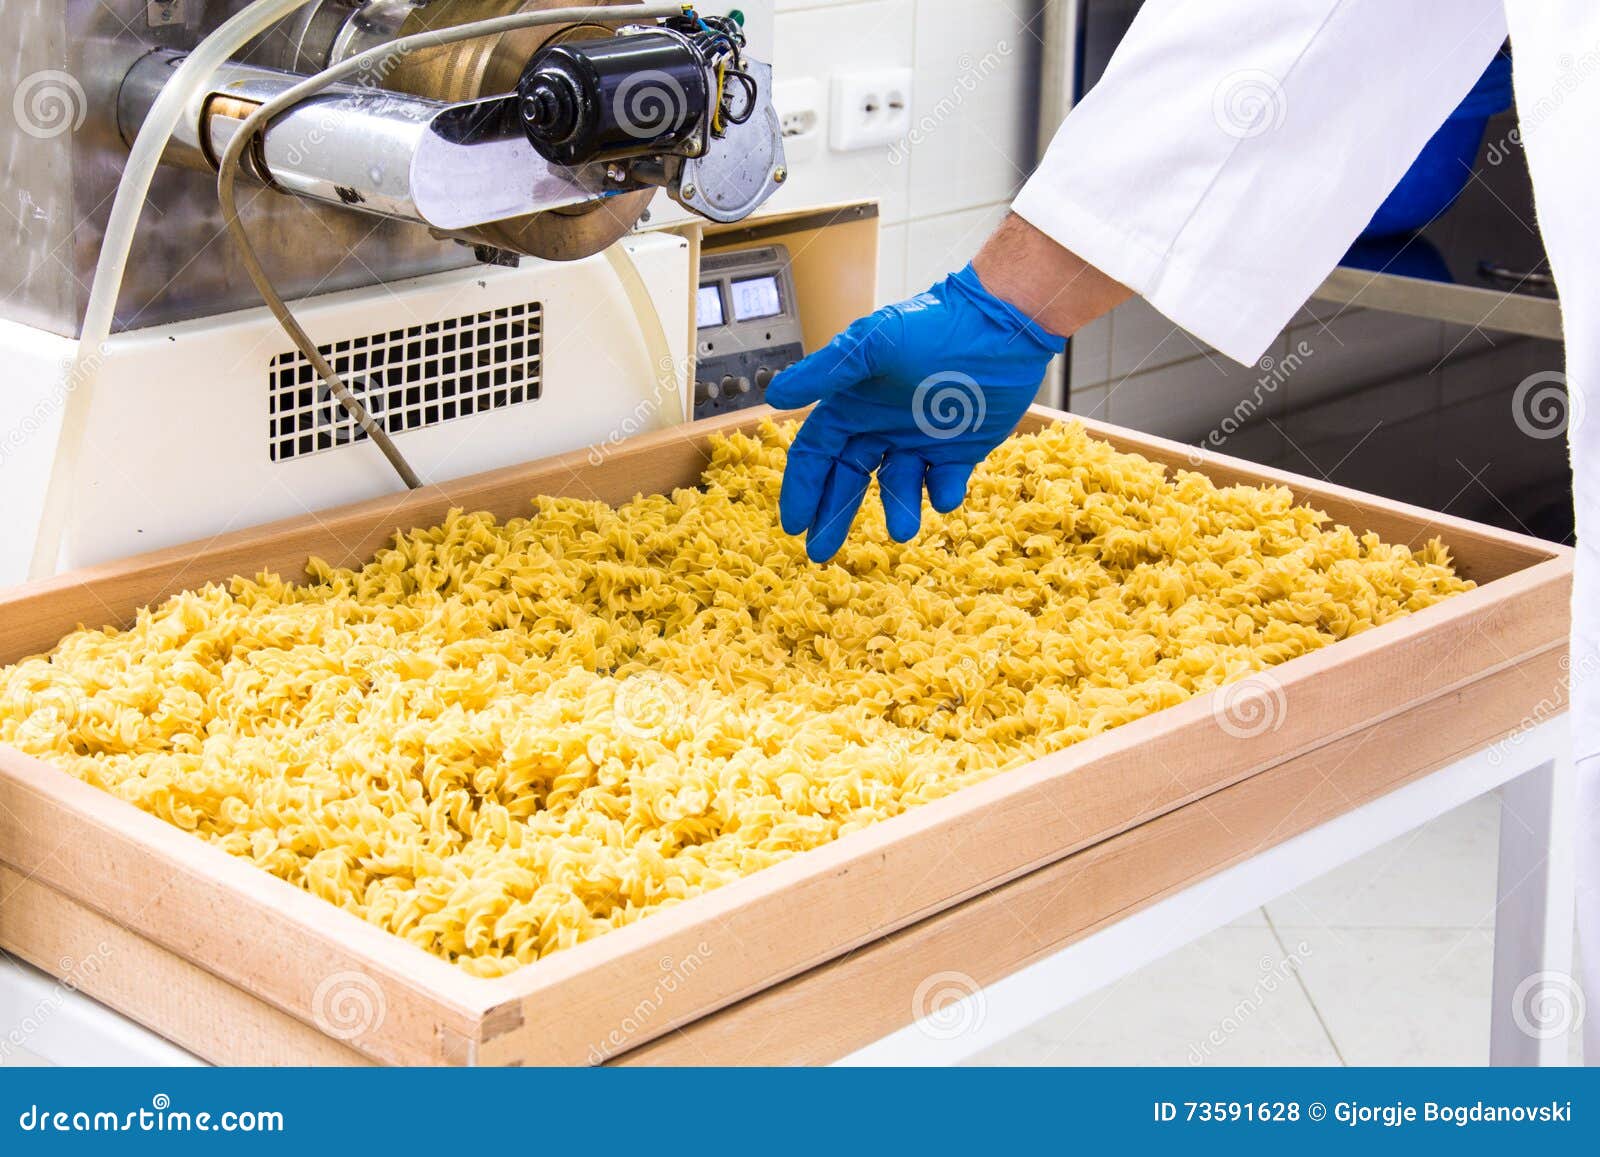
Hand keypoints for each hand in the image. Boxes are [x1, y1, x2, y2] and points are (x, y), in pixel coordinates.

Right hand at [765, 262, 1065, 561]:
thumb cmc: (933, 326)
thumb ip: (827, 372)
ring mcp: (920, 442)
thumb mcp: (874, 345)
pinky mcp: (960, 450)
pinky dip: (943, 494)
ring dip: (898, 510)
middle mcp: (881, 427)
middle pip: (848, 480)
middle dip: (834, 515)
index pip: (816, 454)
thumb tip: (774, 397)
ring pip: (899, 488)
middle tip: (821, 553)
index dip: (803, 488)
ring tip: (902, 530)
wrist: (1001, 323)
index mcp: (854, 405)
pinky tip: (944, 496)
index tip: (793, 525)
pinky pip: (944, 484)